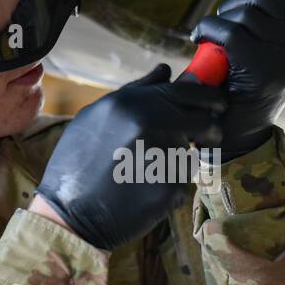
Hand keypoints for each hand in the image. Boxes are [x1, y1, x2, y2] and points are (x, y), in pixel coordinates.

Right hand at [35, 64, 225, 249]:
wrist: (68, 213)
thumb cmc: (79, 162)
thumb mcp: (98, 115)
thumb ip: (137, 91)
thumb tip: (167, 71)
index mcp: (134, 102)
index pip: (192, 92)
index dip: (211, 100)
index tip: (215, 108)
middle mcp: (153, 124)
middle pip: (207, 124)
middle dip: (208, 133)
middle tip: (200, 142)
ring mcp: (163, 157)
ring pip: (191, 156)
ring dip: (177, 164)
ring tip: (144, 174)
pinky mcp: (171, 189)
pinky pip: (182, 184)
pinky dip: (168, 189)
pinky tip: (142, 193)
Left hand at [190, 0, 284, 158]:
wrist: (236, 139)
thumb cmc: (238, 93)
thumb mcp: (258, 55)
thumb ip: (261, 25)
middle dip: (234, 1)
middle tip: (219, 23)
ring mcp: (284, 58)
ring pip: (245, 13)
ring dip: (219, 19)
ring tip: (210, 38)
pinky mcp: (262, 69)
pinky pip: (229, 32)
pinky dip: (207, 29)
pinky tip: (198, 39)